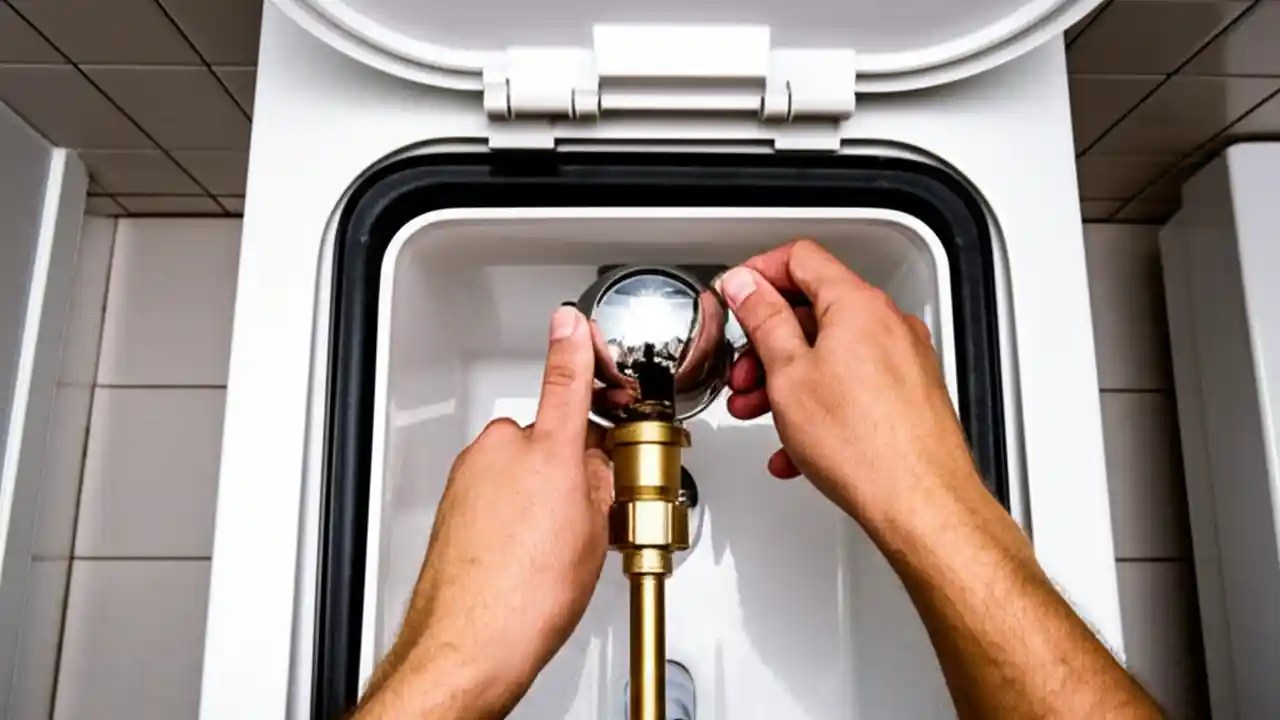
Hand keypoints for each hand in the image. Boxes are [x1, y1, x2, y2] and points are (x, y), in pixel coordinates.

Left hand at [357, 306, 612, 718]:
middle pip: (551, 438)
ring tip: (568, 546)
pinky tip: (539, 555)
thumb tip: (601, 459)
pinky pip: (500, 497)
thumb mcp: (594, 522)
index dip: (577, 350)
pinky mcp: (456, 510)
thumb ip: (602, 473)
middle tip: (604, 504)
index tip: (572, 320)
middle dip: (579, 463)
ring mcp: (472, 482)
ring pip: (524, 470)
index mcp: (537, 445)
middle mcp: (497, 454)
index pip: (566, 381)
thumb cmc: (526, 592)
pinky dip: (521, 512)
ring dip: (548, 492)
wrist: (470, 644)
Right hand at [717, 239, 989, 537]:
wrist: (920, 502)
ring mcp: (904, 358)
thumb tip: (746, 286)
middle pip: (814, 309)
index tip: (736, 295)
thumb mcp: (789, 374)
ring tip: (761, 410)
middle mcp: (888, 323)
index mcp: (858, 305)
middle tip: (743, 368)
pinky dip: (819, 404)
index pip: (801, 258)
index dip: (759, 272)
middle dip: (768, 340)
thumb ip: (763, 320)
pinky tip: (796, 444)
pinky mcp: (909, 394)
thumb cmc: (865, 445)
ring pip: (831, 352)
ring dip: (788, 377)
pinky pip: (852, 386)